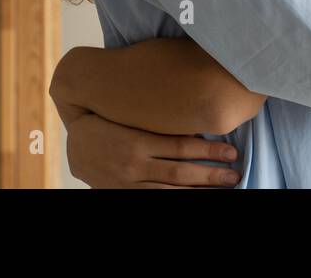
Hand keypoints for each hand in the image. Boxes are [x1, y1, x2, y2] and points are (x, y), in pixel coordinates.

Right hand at [65, 111, 241, 188]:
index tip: (231, 151)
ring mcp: (129, 183)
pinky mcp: (124, 194)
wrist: (75, 146)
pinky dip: (175, 199)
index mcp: (137, 140)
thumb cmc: (108, 122)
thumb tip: (193, 111)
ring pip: (170, 191)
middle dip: (210, 175)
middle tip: (235, 174)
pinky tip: (194, 197)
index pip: (180, 147)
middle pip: (180, 172)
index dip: (208, 151)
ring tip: (223, 189)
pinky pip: (154, 200)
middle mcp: (135, 164)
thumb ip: (158, 116)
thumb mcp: (130, 115)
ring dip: (199, 191)